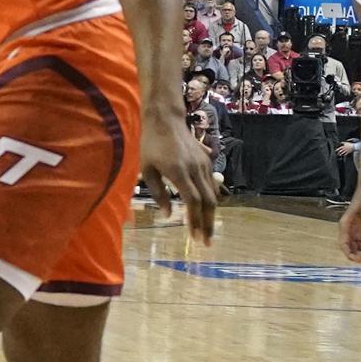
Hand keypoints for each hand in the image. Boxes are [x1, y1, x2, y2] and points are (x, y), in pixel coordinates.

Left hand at [140, 110, 217, 242]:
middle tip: (206, 242)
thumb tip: (167, 215)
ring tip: (207, 231)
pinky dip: (212, 200)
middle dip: (208, 224)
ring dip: (211, 215)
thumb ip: (157, 192)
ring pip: (213, 194)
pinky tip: (208, 211)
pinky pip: (212, 184)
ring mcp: (203, 164)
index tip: (195, 238)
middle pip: (207, 201)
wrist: (166, 119)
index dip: (195, 221)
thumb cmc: (151, 144)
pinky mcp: (207, 161)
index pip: (192, 201)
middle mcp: (195, 169)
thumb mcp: (147, 169)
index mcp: (179, 171)